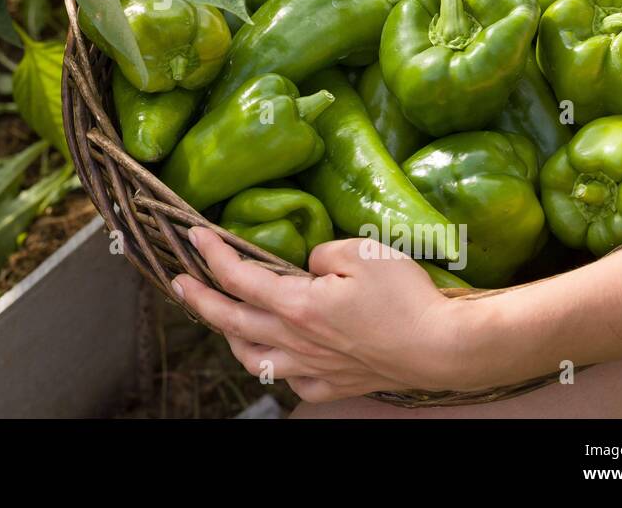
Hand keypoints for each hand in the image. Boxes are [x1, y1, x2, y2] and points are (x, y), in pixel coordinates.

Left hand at [174, 227, 473, 402]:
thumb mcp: (360, 252)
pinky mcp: (337, 385)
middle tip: (178, 282)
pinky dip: (277, 370)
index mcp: (298, 305)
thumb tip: (307, 265)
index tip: (194, 236)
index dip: (212, 255)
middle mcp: (297, 341)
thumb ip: (321, 253)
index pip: (240, 278)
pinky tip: (278, 359)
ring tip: (223, 322)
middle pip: (232, 322)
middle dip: (200, 299)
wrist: (444, 348)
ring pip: (255, 359)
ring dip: (230, 339)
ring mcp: (315, 368)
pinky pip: (294, 383)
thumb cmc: (405, 297)